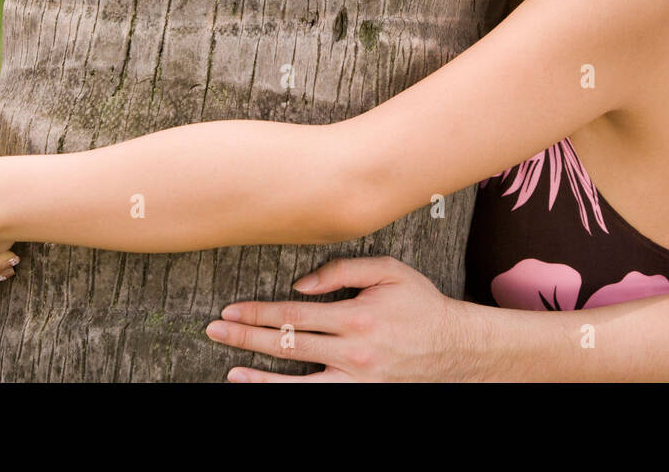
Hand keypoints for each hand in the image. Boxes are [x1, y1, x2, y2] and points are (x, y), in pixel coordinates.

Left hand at [206, 256, 475, 381]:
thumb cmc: (419, 304)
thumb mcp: (388, 271)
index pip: (295, 314)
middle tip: (214, 331)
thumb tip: (300, 284)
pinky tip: (263, 389)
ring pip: (296, 382)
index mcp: (357, 316)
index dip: (258, 312)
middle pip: (288, 345)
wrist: (454, 347)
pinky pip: (317, 398)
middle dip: (246, 337)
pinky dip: (287, 394)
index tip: (231, 310)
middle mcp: (353, 352)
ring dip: (259, 375)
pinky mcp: (361, 394)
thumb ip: (343, 270)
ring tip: (229, 370)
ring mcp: (356, 379)